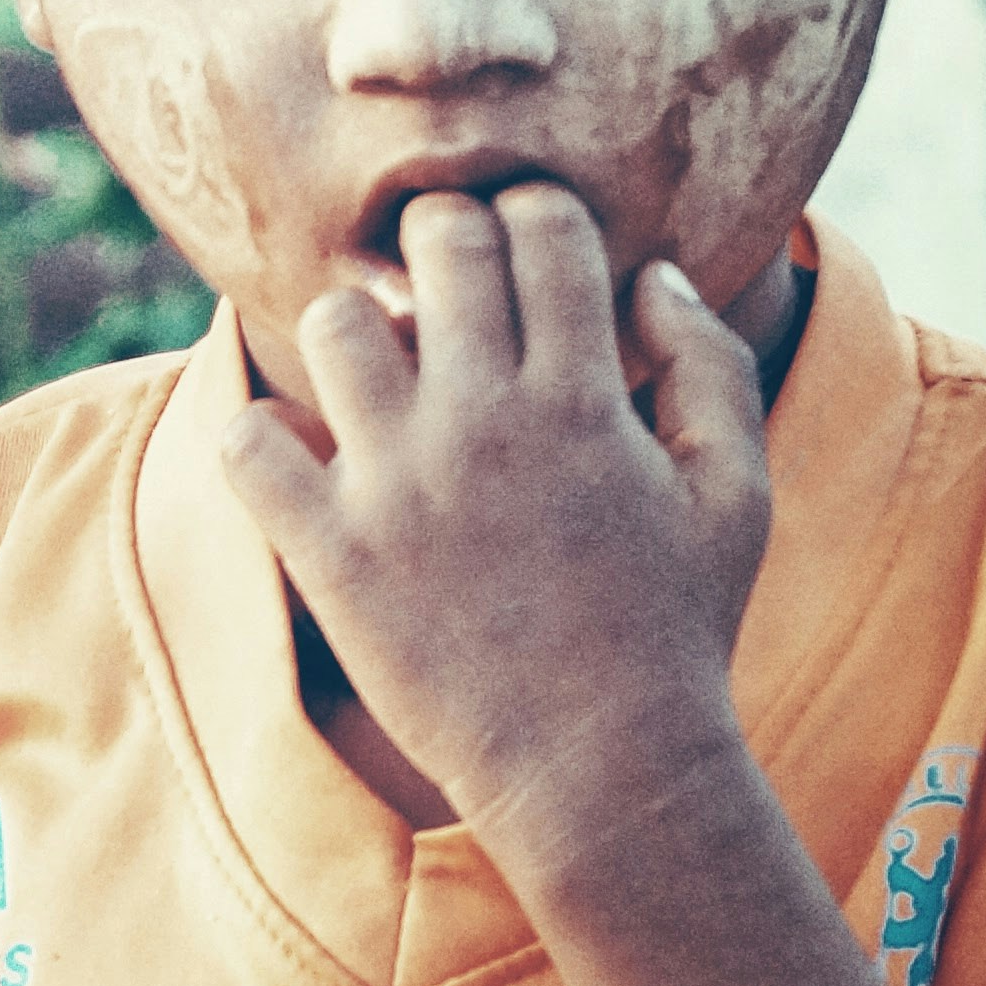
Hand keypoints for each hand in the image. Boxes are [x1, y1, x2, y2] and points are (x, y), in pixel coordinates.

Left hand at [217, 185, 772, 855]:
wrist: (604, 769)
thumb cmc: (678, 629)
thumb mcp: (736, 493)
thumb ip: (708, 364)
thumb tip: (652, 274)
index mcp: (582, 395)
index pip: (538, 227)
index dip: (530, 216)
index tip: (525, 251)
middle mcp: (482, 420)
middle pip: (436, 244)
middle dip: (443, 238)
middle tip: (448, 284)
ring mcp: (396, 482)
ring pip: (335, 321)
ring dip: (358, 331)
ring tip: (382, 374)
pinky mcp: (328, 549)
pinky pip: (249, 439)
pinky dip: (263, 434)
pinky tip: (305, 457)